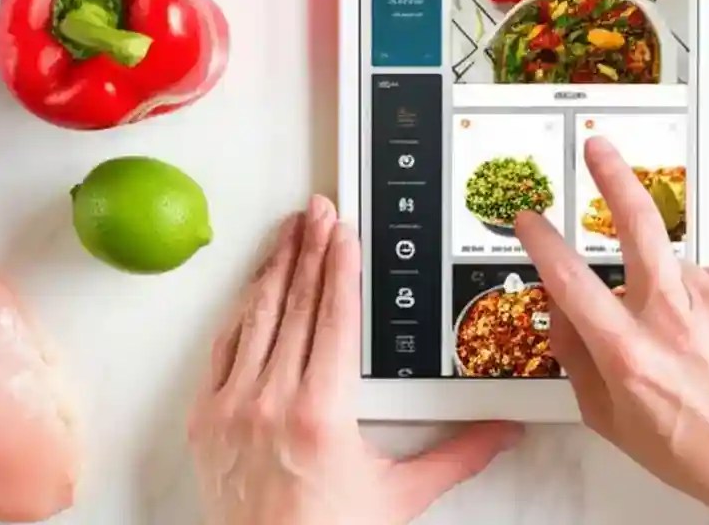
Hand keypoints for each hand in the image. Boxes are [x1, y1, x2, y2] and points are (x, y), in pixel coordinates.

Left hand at [189, 196, 521, 524]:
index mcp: (321, 412)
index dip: (340, 266)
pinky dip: (241, 313)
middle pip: (295, 304)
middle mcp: (270, 402)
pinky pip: (222, 349)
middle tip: (318, 212)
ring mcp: (231, 408)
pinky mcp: (205, 420)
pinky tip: (253, 290)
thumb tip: (503, 432)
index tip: (343, 233)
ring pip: (256, 318)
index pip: (333, 317)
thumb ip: (456, 455)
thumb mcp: (399, 496)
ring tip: (287, 233)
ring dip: (274, 269)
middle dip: (309, 250)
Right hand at [515, 138, 708, 524]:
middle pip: (636, 227)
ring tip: (684, 344)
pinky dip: (699, 302)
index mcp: (629, 354)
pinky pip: (707, 282)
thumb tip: (560, 311)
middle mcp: (673, 320)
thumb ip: (577, 360)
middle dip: (612, 177)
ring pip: (671, 268)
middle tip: (597, 148)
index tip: (528, 219)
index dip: (542, 242)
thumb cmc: (694, 452)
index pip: (572, 281)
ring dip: (665, 289)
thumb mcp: (611, 420)